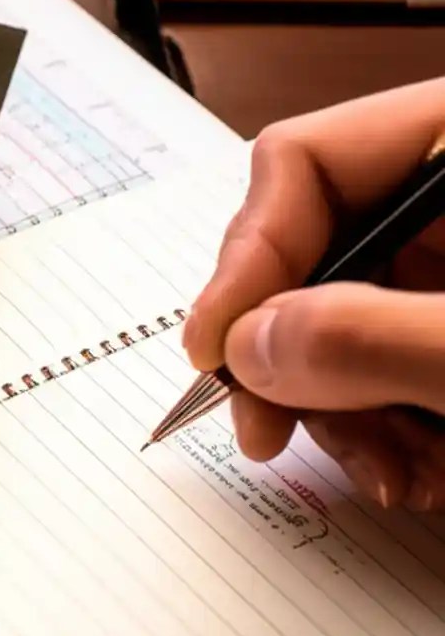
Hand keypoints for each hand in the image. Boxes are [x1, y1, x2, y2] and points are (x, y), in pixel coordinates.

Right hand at [182, 77, 444, 510]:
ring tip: (383, 472)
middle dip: (292, 360)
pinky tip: (412, 467)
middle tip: (269, 431)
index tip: (213, 350)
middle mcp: (444, 197)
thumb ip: (376, 337)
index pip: (304, 163)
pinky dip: (381, 424)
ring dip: (339, 412)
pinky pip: (381, 361)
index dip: (244, 258)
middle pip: (311, 253)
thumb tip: (251, 348)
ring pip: (339, 321)